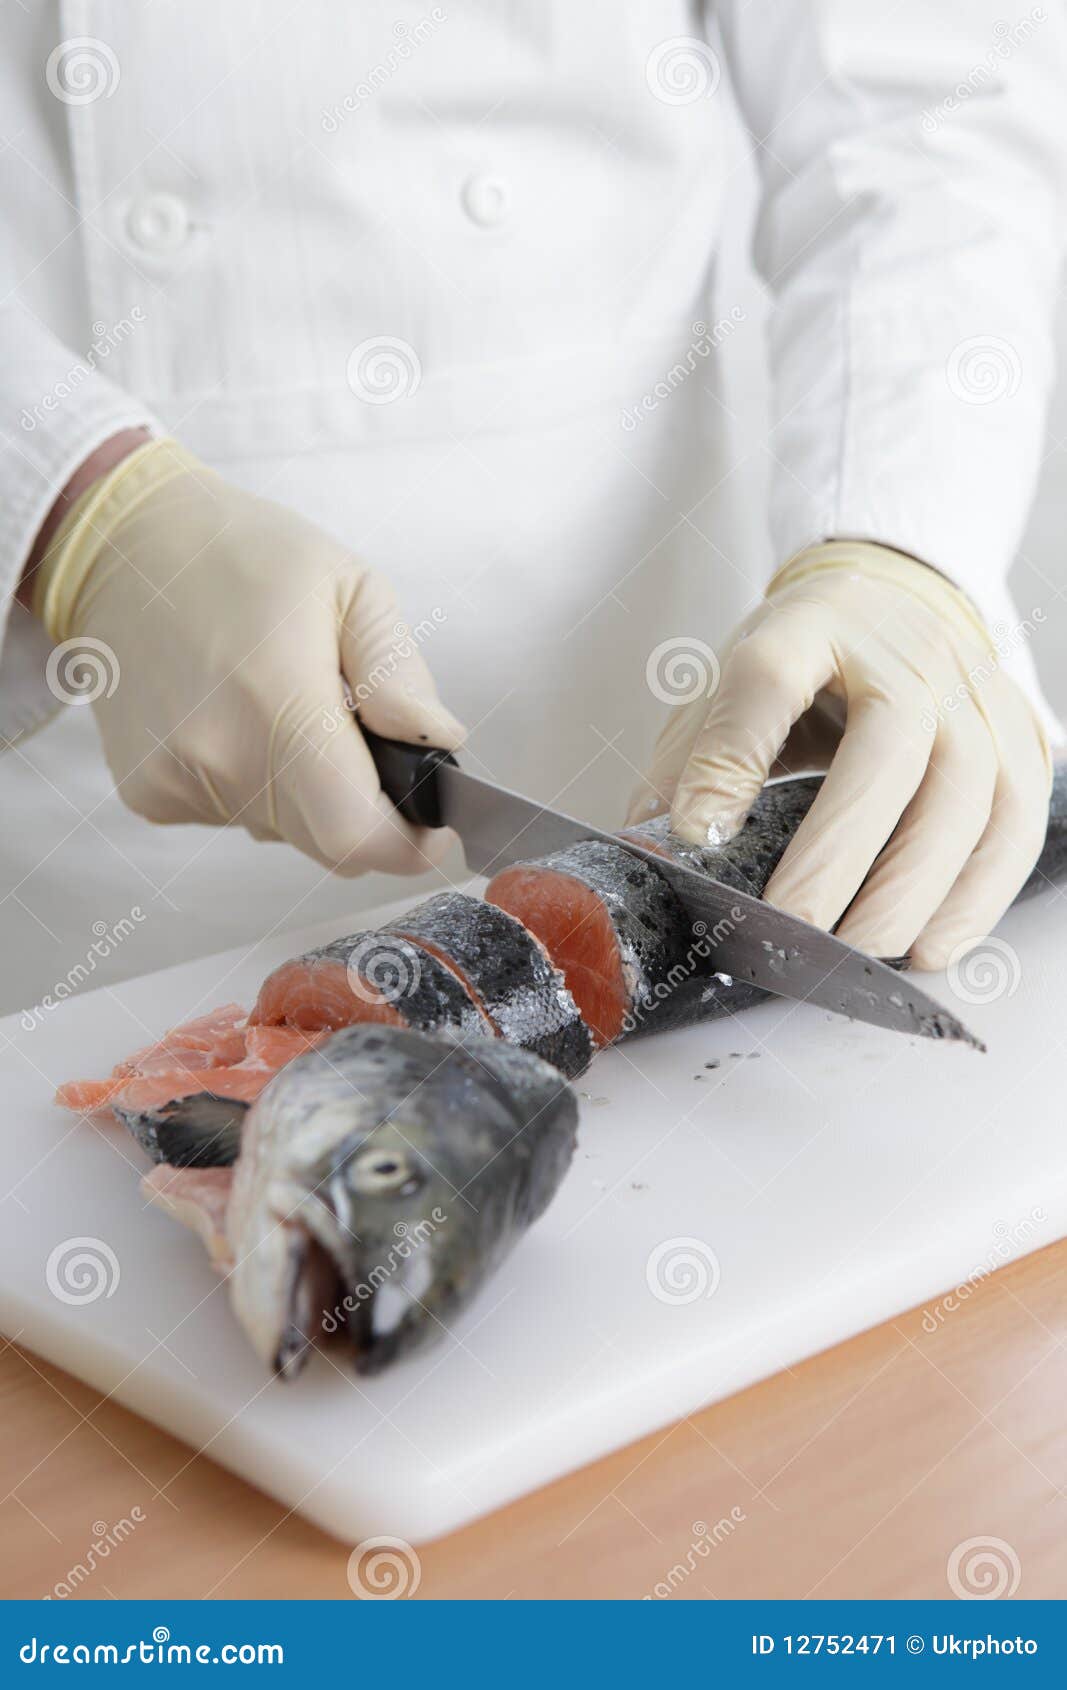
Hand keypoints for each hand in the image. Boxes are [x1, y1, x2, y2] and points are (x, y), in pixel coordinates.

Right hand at [33, 438, 463, 874]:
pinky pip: (234, 815)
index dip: (404, 844)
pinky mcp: (149, 793)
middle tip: (357, 736)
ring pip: (282, 831)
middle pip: (326, 842)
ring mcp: (176, 781)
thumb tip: (439, 741)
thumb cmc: (241, 555)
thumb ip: (399, 674)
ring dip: (307, 792)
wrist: (122, 550)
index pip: (354, 834)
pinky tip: (236, 718)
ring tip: (283, 708)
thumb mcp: (351, 586)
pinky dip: (256, 783)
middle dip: (364, 808)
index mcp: (277, 702)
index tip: (431, 823)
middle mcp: (218, 756)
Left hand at [627, 542, 1051, 969]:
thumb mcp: (727, 684)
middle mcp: (903, 651)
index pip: (770, 679)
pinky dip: (979, 893)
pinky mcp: (1019, 734)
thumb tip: (656, 854)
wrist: (896, 605)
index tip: (699, 835)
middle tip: (799, 927)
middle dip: (842, 850)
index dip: (733, 758)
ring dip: (918, 887)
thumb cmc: (804, 661)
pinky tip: (933, 943)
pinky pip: (1017, 821)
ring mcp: (972, 691)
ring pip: (969, 791)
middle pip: (890, 744)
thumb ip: (690, 762)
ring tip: (864, 951)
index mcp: (808, 626)